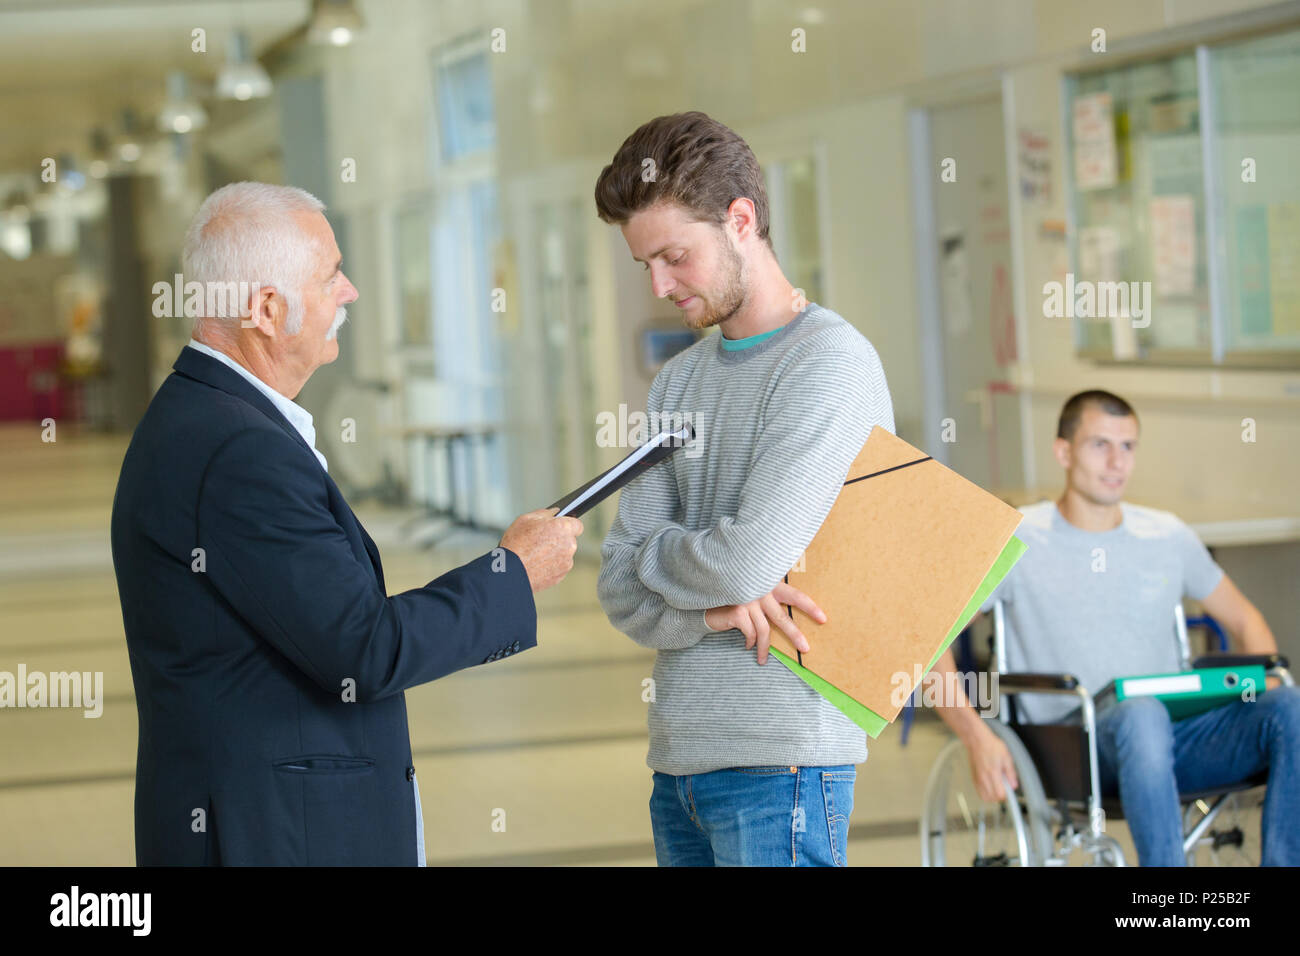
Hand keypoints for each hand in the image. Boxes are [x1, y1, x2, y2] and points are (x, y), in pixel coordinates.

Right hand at [500, 508, 582, 592]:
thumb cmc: (516, 544)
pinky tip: (536, 563)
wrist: (510, 571)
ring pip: (564, 554)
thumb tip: (554, 513)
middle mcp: (569, 545)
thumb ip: (545, 513)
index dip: (568, 525)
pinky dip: (551, 565)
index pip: (577, 524)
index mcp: (563, 528)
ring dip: (555, 553)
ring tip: (535, 554)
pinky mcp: (562, 575)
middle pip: (569, 540)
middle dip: (559, 539)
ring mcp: (567, 562)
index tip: (560, 527)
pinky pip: (559, 567)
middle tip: (541, 540)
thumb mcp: (526, 519)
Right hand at [704, 581, 825, 664]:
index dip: (809, 607)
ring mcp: (748, 600)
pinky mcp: (738, 611)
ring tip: (763, 660)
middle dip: (795, 635)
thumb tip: (787, 618)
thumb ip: (766, 597)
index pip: (794, 595)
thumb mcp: (751, 593)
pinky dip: (749, 642)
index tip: (823, 619)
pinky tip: (747, 646)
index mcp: (768, 585)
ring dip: (764, 648)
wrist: (702, 599)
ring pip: (765, 630)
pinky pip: (750, 633)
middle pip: (783, 617)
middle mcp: (760, 591)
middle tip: (806, 648)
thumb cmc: (730, 597)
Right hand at [963, 726, 1017, 802]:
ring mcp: (978, 779)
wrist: (977, 741)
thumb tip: (1014, 785)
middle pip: (992, 798)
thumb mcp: (1006, 757)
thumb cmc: (991, 746)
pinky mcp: (974, 778)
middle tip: (1004, 787)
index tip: (1009, 788)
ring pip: (985, 797)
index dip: (1007, 794)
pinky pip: (979, 792)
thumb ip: (1011, 773)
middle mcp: (984, 778)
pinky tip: (990, 785)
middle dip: (1000, 795)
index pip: (1000, 794)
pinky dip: (986, 793)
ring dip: (992, 796)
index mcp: (993, 773)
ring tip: (997, 787)